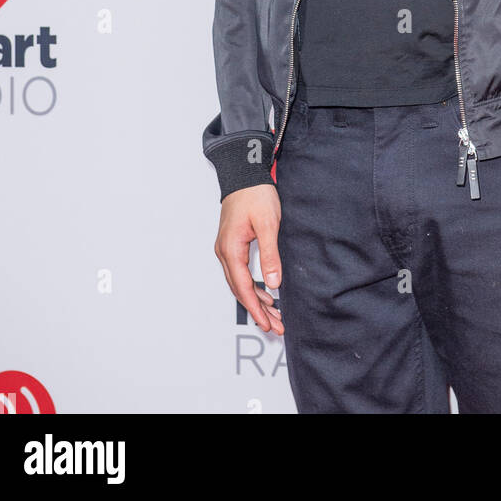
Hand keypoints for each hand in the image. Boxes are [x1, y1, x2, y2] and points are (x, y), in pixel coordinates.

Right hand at [214, 184, 283, 335]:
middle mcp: (224, 252)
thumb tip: (273, 283)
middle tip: (276, 326)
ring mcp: (226, 249)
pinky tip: (267, 293)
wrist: (244, 174)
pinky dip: (253, 286)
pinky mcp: (232, 245)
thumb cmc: (255, 194)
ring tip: (275, 315)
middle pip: (240, 290)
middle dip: (258, 310)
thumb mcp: (268, 224)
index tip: (269, 324)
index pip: (244, 288)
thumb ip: (270, 254)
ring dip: (256, 300)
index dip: (257, 309)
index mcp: (231, 250)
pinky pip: (241, 273)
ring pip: (240, 283)